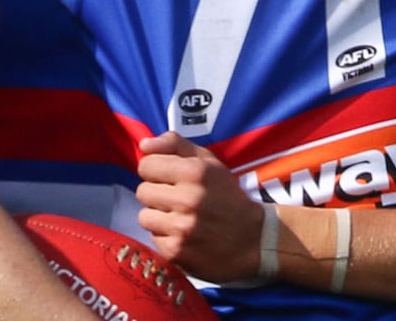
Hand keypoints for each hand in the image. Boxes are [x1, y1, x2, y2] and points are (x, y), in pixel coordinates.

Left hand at [135, 132, 262, 282]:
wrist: (253, 240)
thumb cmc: (227, 196)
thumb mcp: (209, 162)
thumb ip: (175, 145)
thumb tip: (143, 144)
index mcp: (194, 172)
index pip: (146, 165)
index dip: (156, 170)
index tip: (169, 178)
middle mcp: (187, 199)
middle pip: (142, 191)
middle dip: (157, 194)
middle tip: (176, 199)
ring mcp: (181, 228)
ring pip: (144, 216)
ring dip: (158, 217)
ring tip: (178, 218)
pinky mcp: (176, 252)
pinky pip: (153, 238)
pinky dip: (165, 236)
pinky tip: (183, 235)